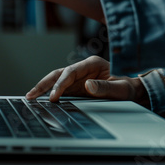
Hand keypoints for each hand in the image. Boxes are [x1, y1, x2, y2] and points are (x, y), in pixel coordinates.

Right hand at [25, 55, 150, 107]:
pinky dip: (51, 94)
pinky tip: (41, 100)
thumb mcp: (120, 89)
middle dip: (44, 84)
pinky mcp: (78, 87)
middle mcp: (83, 69)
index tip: (54, 96)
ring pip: (57, 80)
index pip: (71, 72)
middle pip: (60, 73)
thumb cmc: (128, 88)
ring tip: (30, 97)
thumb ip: (105, 87)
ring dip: (44, 88)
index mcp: (93, 64)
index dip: (61, 83)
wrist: (134, 91)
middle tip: (31, 95)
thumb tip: (87, 86)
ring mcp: (80, 77)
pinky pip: (62, 89)